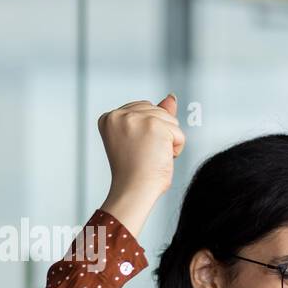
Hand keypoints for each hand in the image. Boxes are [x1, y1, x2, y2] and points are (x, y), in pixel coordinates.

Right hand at [98, 94, 184, 236]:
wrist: (134, 191)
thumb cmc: (137, 172)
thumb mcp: (143, 139)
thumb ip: (155, 115)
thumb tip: (171, 97)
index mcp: (109, 117)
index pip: (143, 109)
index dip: (148, 132)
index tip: (135, 150)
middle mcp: (119, 114)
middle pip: (158, 112)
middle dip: (160, 135)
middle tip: (145, 155)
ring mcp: (136, 118)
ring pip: (170, 121)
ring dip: (168, 142)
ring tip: (153, 157)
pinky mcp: (153, 125)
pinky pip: (179, 133)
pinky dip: (176, 149)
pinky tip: (161, 158)